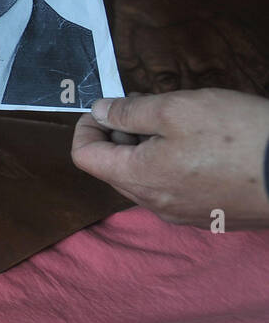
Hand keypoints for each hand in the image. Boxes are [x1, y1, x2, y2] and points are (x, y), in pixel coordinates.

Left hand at [71, 90, 268, 228]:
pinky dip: (171, 165)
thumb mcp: (176, 108)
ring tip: (176, 121)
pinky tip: (201, 145)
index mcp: (140, 178)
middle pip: (113, 169)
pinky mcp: (210, 215)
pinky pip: (174, 189)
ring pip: (144, 179)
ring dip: (146, 149)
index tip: (105, 107)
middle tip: (145, 106)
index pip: (84, 158)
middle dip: (118, 135)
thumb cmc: (238, 136)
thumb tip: (99, 114)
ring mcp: (184, 214)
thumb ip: (129, 112)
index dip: (85, 128)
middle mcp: (155, 204)